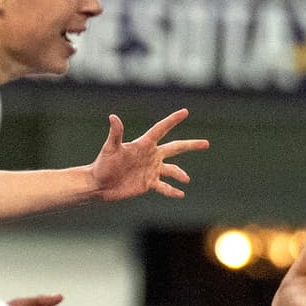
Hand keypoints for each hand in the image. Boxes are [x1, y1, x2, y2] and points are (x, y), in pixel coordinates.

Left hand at [87, 109, 204, 202]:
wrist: (99, 184)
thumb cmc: (103, 164)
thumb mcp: (110, 148)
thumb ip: (116, 133)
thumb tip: (113, 117)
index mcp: (144, 144)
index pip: (161, 129)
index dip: (173, 120)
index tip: (185, 112)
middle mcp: (151, 155)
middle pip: (175, 148)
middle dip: (191, 145)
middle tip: (206, 143)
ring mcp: (151, 169)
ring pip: (172, 170)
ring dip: (180, 174)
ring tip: (186, 179)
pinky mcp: (149, 183)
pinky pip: (164, 187)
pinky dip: (172, 190)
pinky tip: (180, 194)